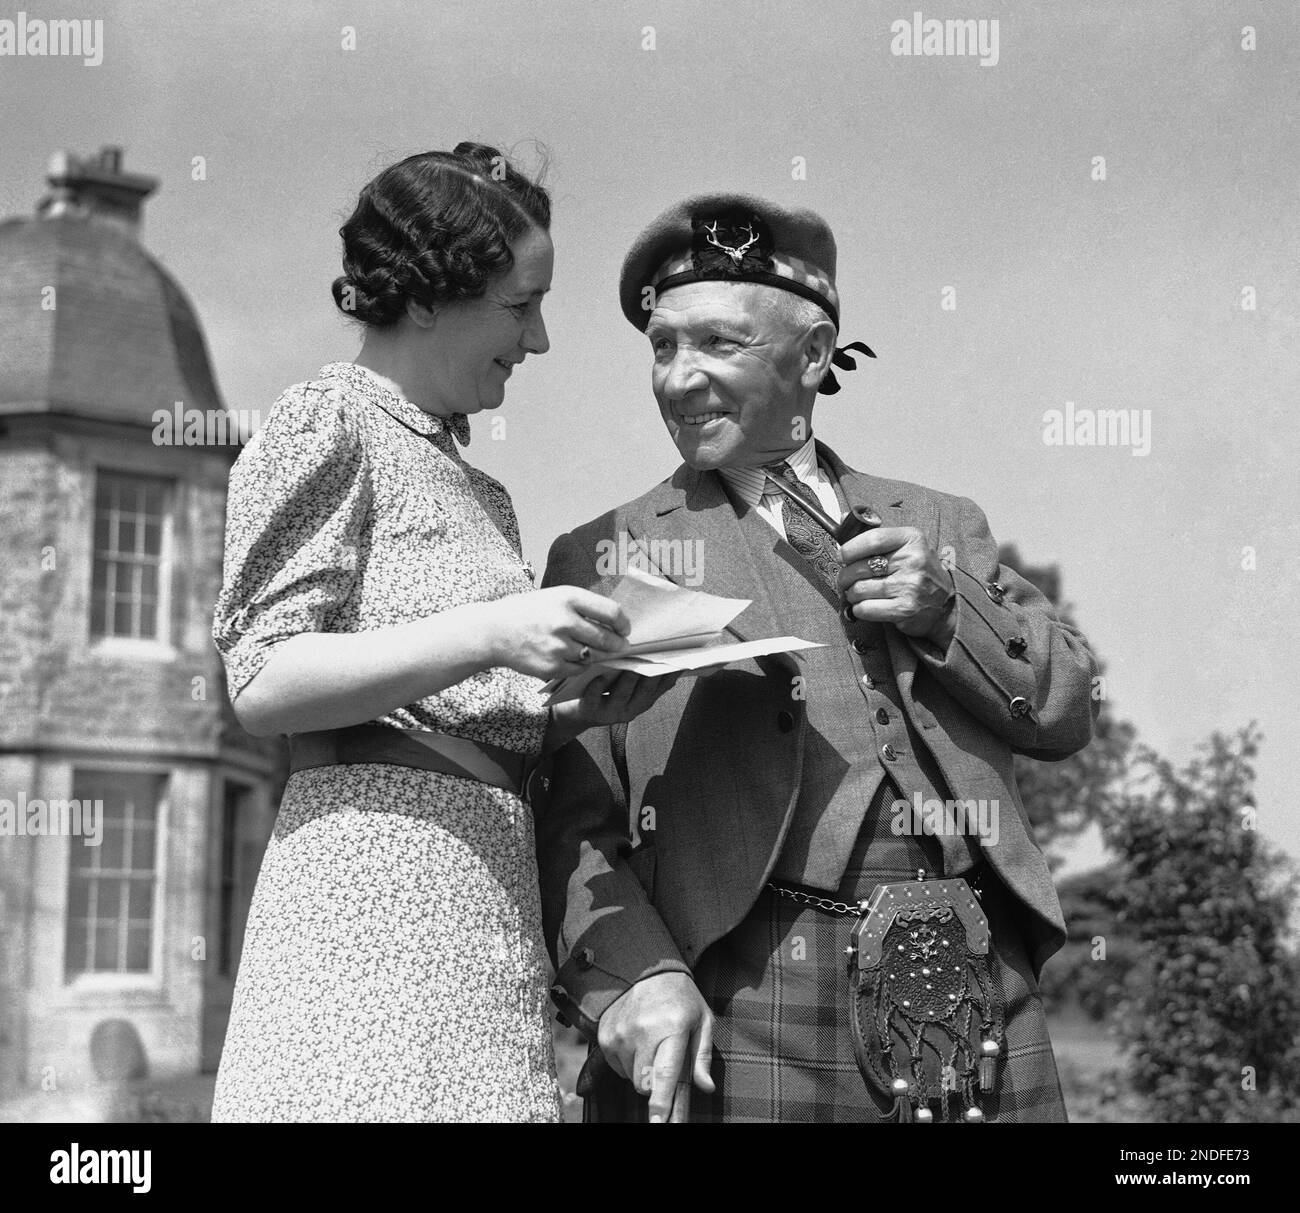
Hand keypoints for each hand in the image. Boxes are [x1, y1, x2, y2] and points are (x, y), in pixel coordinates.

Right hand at [486, 586, 629, 680]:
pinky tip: (571, 657)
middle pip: (606, 639)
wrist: (494, 631)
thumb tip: (616, 623)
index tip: (624, 629)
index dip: (623, 623)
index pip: (611, 612)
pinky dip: (580, 665)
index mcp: (568, 598)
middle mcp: (564, 621)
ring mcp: (558, 646)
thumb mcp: (556, 596)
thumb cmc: (528, 611)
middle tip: (621, 646)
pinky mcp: (552, 666)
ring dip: (598, 655)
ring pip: (594, 656)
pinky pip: (579, 669)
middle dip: (618, 645)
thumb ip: (584, 607)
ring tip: (591, 649)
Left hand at [546, 670, 681, 750]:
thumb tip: (676, 664)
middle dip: (650, 675)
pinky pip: (595, 697)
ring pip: (621, 694)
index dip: (670, 674)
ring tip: (630, 663)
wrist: (577, 713)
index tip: (678, 659)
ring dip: (627, 679)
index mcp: (643, 702)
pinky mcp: (591, 711)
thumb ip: (649, 679)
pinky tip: (599, 675)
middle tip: (655, 656)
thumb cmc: (606, 692)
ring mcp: (610, 712)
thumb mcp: (630, 688)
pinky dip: (598, 686)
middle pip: (644, 691)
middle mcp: (630, 710)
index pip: (661, 687)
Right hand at [597, 971, 714, 1122]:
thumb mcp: (702, 1021)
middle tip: (665, 1058)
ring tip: (652, 1042)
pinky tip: (637, 1040)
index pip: (665, 1073)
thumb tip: (707, 1088)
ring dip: (642, 1070)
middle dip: (656, 1083)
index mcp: (673, 1027)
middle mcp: (643, 1031)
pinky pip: (617, 1067)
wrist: (645, 968)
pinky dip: (628, 1062)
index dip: (662, 1103)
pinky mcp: (604, 1035)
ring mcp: (620, 1033)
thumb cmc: (681, 998)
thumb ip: (703, 1056)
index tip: (659, 1123)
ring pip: (631, 1077)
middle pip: (644, 1084)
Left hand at [837, 526, 956, 644]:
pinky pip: (865, 609)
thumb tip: (842, 518)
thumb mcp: (906, 545)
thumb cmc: (919, 571)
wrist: (946, 602)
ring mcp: (910, 586)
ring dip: (852, 594)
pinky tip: (866, 606)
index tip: (842, 556)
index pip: (872, 539)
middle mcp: (913, 561)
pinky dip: (859, 609)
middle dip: (845, 576)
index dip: (849, 549)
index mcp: (912, 539)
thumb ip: (876, 534)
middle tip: (845, 580)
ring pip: (859, 590)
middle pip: (860, 567)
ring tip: (858, 593)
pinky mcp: (905, 609)